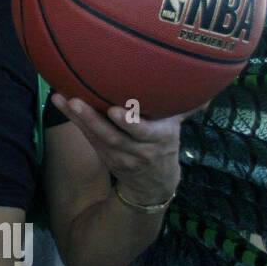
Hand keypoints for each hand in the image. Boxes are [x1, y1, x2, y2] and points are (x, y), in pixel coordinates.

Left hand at [50, 95, 202, 206]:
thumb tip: (208, 80)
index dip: (131, 124)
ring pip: (96, 137)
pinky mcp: (102, 153)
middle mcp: (137, 149)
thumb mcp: (176, 129)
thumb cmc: (164, 145)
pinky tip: (58, 100)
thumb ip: (185, 105)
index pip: (145, 133)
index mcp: (159, 139)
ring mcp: (117, 154)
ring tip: (63, 98)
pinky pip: (86, 136)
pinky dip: (72, 119)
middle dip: (93, 120)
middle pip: (113, 136)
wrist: (153, 184)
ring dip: (77, 118)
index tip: (117, 111)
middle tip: (76, 101)